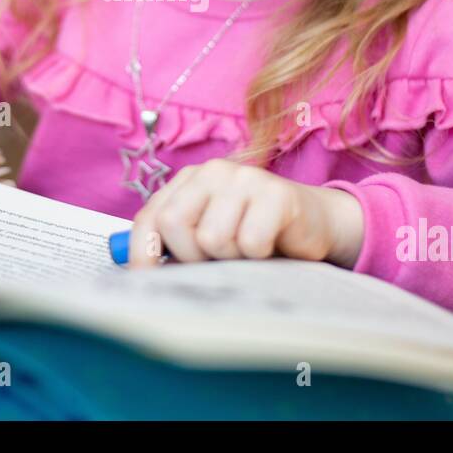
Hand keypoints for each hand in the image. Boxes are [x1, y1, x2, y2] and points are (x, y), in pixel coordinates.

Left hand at [126, 159, 364, 268]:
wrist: (315, 223)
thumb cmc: (256, 234)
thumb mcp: (210, 237)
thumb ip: (175, 245)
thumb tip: (138, 272)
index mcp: (189, 181)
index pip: (150, 216)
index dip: (143, 252)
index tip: (146, 280)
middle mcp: (213, 171)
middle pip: (174, 223)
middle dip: (191, 256)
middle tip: (218, 260)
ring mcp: (246, 179)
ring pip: (212, 238)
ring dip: (230, 258)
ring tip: (248, 251)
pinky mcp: (277, 194)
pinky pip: (249, 242)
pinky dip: (259, 257)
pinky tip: (271, 246)